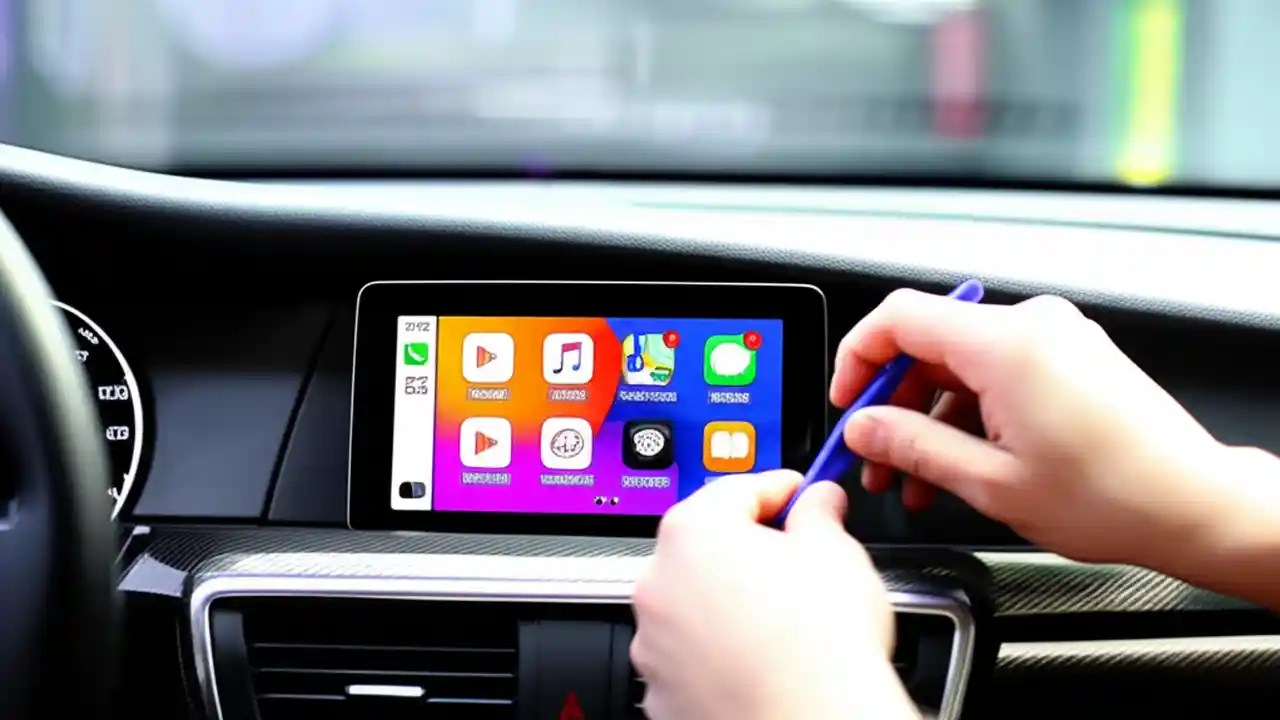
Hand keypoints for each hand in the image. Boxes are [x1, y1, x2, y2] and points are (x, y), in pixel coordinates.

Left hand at [631, 470, 916, 719]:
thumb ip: (819, 512)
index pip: (737, 488)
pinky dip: (716, 652)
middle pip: (706, 546)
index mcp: (693, 532)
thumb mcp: (836, 551)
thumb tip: (818, 501)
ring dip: (729, 603)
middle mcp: (658, 583)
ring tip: (783, 620)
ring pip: (692, 604)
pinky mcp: (660, 690)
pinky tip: (759, 658)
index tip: (801, 495)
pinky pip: (688, 656)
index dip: (779, 488)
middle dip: (750, 548)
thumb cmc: (821, 647)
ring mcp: (654, 642)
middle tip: (799, 561)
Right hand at [832, 289, 1240, 567]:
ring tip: (914, 478)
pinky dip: (966, 412)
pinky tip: (954, 463)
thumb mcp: (989, 481)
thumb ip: (911, 446)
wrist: (1190, 504)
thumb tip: (864, 429)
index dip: (857, 358)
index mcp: (1007, 343)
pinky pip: (994, 372)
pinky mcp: (1067, 356)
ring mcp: (1053, 338)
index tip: (847, 401)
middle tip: (875, 457)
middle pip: (927, 343)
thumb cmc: (1113, 495)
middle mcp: (1031, 326)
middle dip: (891, 402)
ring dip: (928, 416)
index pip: (899, 317)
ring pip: (959, 364)